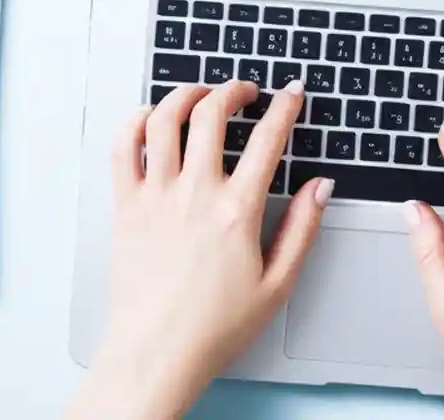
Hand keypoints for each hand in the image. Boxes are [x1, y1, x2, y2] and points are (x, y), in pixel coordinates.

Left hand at [66, 80, 332, 419]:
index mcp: (237, 211)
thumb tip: (320, 189)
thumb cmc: (213, 328)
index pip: (268, 139)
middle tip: (245, 90)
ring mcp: (155, 196)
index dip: (285, 107)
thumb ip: (303, 229)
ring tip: (200, 93)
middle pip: (212, 113)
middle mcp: (194, 194)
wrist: (156, 353)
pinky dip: (136, 121)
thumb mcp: (278, 284)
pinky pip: (123, 147)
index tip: (291, 93)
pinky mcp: (125, 207)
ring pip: (164, 119)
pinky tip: (149, 117)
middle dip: (234, 89)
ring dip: (185, 94)